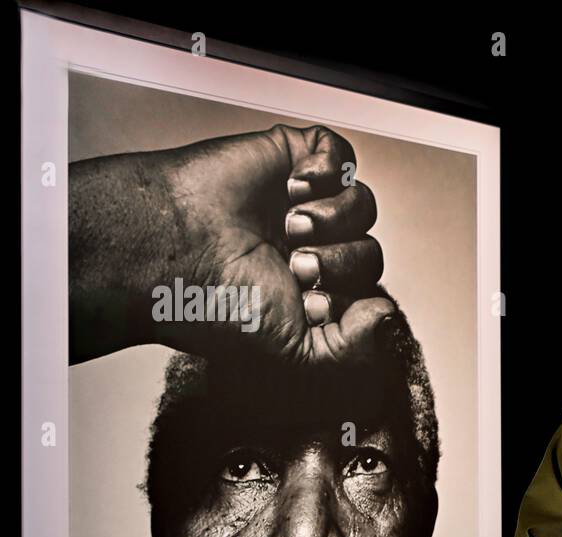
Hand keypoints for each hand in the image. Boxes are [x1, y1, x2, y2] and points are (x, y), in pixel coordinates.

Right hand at [70, 124, 391, 364]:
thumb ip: (351, 351)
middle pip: (370, 251)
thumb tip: (386, 313)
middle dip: (338, 263)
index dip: (349, 297)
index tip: (308, 304)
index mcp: (317, 291)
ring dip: (334, 220)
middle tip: (294, 265)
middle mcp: (316, 247)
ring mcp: (306, 203)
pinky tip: (293, 190)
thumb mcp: (294, 353)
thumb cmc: (217, 303)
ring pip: (364, 205)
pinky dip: (326, 172)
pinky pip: (342, 155)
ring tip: (291, 227)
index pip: (370, 291)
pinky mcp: (293, 159)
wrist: (173, 254)